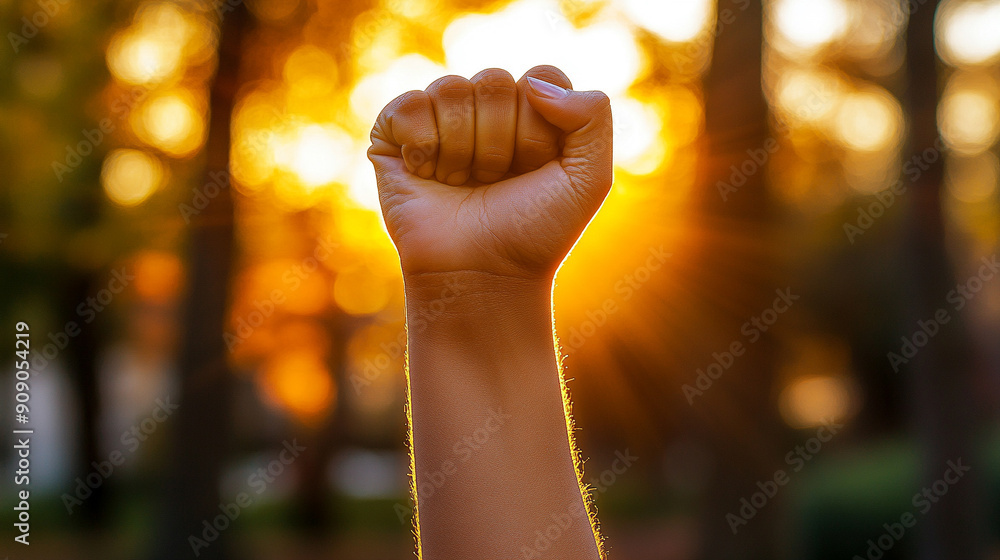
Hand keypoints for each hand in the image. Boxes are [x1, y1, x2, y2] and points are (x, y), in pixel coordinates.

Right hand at [368, 65, 612, 280]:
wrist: (481, 275)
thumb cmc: (534, 232)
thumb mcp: (589, 179)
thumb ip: (593, 115)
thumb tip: (533, 84)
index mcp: (532, 112)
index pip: (542, 76)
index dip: (539, 128)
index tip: (536, 169)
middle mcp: (485, 110)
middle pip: (495, 82)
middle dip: (501, 142)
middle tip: (496, 182)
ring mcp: (439, 119)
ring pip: (451, 89)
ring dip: (463, 149)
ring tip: (463, 184)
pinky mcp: (395, 134)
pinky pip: (409, 105)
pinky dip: (423, 145)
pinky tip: (428, 175)